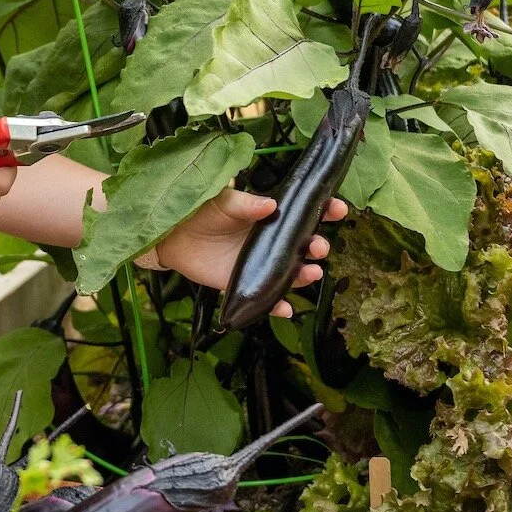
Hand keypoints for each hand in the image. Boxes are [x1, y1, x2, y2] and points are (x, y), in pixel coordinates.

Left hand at [142, 188, 347, 318]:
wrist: (174, 239)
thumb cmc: (201, 214)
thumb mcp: (222, 202)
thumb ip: (245, 204)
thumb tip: (271, 204)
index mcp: (272, 217)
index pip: (305, 213)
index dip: (326, 211)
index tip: (338, 208)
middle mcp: (272, 243)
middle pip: (305, 247)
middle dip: (318, 246)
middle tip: (318, 246)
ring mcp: (262, 265)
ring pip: (293, 274)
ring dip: (307, 276)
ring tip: (311, 272)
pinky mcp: (248, 285)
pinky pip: (269, 300)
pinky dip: (279, 307)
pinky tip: (285, 309)